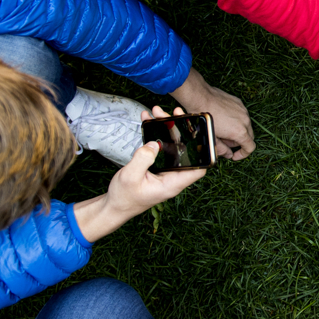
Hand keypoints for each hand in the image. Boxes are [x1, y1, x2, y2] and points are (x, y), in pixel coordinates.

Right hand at [72, 105, 205, 241]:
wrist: (114, 206)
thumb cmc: (124, 197)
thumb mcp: (130, 177)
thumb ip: (142, 159)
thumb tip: (154, 144)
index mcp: (172, 184)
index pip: (198, 169)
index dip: (203, 153)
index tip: (201, 133)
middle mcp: (173, 177)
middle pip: (186, 151)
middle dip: (180, 130)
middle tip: (173, 113)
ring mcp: (166, 171)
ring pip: (173, 147)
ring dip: (166, 129)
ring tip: (157, 113)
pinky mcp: (158, 167)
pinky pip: (161, 148)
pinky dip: (156, 134)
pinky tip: (149, 121)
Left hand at [172, 67, 254, 159]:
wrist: (200, 97)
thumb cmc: (204, 119)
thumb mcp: (212, 139)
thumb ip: (222, 150)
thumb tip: (228, 154)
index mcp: (239, 131)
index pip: (250, 147)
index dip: (243, 154)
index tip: (235, 155)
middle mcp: (245, 120)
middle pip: (250, 136)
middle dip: (239, 142)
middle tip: (226, 142)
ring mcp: (243, 110)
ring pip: (246, 125)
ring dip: (238, 130)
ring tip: (223, 130)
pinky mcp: (238, 103)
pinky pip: (242, 115)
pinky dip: (237, 120)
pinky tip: (224, 119)